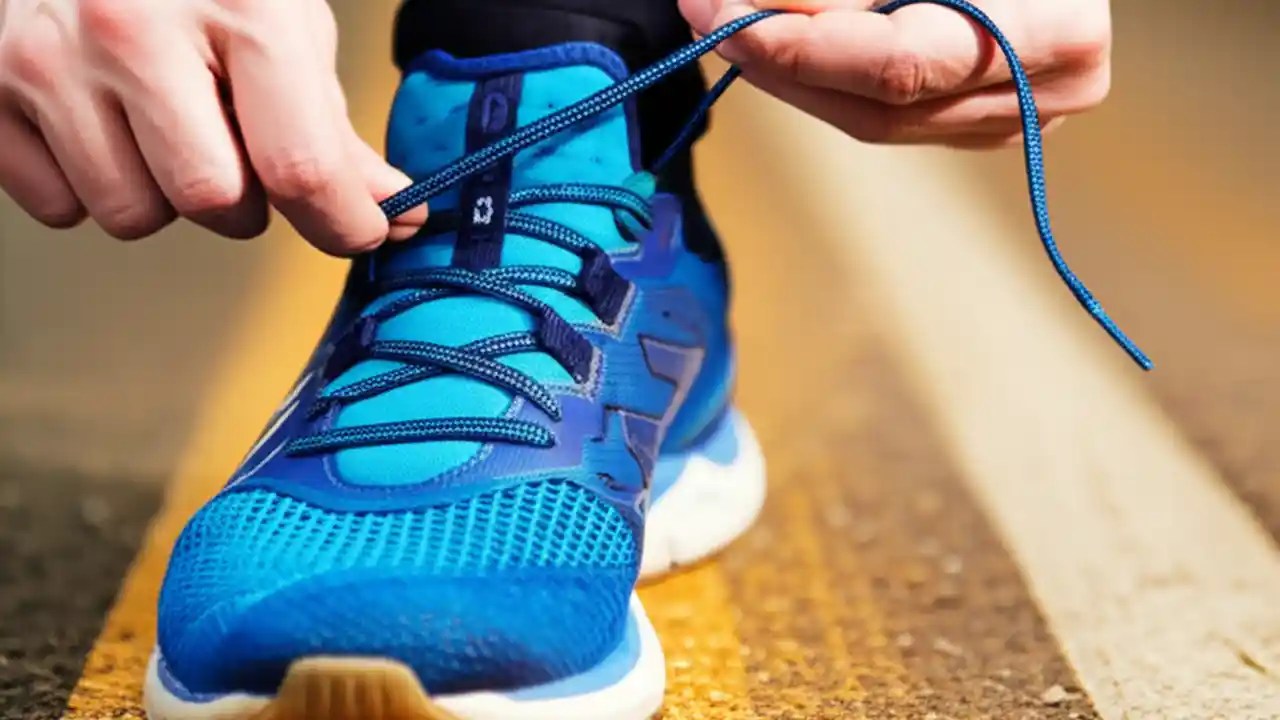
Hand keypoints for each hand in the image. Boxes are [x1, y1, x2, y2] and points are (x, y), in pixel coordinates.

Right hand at [0, 0, 424, 252]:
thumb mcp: (279, 21)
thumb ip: (329, 124)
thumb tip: (388, 208)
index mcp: (236, 7)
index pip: (300, 165)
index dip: (343, 223)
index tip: (358, 232)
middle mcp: (133, 29)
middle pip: (213, 201)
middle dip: (242, 201)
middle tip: (232, 148)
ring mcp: (50, 58)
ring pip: (132, 215)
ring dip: (162, 194)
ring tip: (158, 126)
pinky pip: (60, 207)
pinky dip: (89, 184)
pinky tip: (100, 123)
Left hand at [679, 0, 1111, 147]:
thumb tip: (760, 9)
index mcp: (1055, 32)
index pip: (901, 63)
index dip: (801, 45)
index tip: (723, 12)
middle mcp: (1042, 95)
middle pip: (876, 105)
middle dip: (779, 61)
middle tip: (707, 14)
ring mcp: (1011, 118)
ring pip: (870, 120)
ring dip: (789, 76)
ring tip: (729, 25)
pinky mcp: (975, 118)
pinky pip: (882, 113)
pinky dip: (822, 81)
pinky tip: (775, 49)